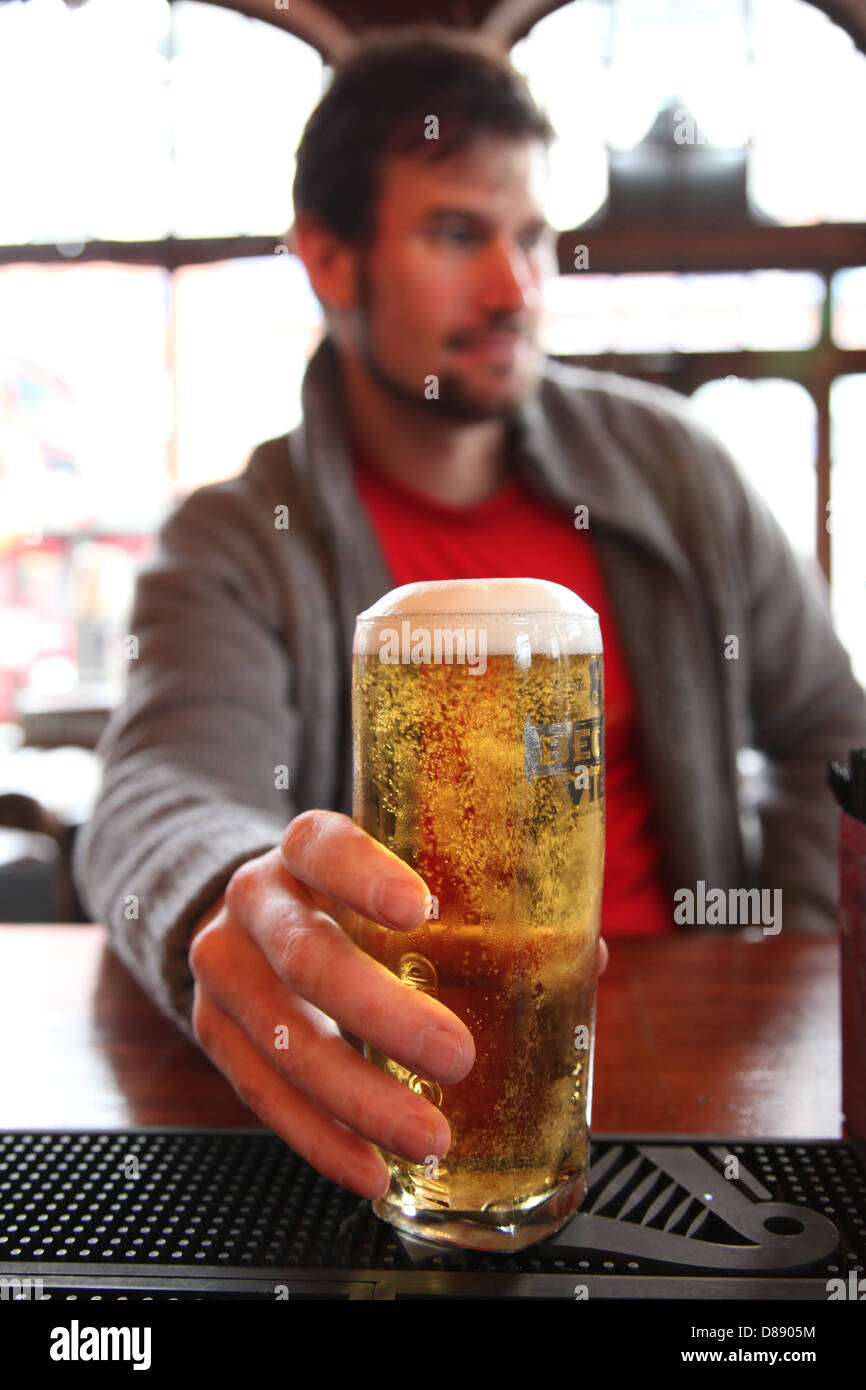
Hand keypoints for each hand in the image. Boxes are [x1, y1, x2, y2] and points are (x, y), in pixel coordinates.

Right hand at [189, 809, 608, 1200]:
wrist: (243, 914)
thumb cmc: (341, 897)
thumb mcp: (387, 878)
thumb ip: (476, 911)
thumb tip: (588, 957)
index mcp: (305, 849)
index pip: (326, 846)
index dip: (366, 877)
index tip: (421, 908)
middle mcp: (256, 900)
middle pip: (308, 957)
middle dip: (383, 1015)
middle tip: (455, 1055)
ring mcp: (224, 967)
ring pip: (285, 1039)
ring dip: (361, 1099)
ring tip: (428, 1136)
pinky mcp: (212, 1030)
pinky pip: (263, 1095)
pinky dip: (322, 1139)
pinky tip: (370, 1167)